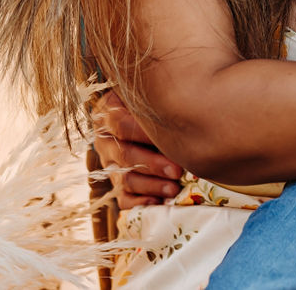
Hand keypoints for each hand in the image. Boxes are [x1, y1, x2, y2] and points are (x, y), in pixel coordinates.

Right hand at [91, 90, 182, 207]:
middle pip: (124, 155)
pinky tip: (158, 202)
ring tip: (173, 189)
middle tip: (177, 171)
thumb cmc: (158, 101)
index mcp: (109, 111)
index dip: (145, 134)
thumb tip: (191, 107)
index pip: (121, 124)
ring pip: (125, 179)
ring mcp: (109, 163)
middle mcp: (105, 139)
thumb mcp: (154, 94)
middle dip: (153, 164)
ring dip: (151, 185)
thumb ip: (163, 99)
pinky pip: (123, 198)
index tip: (172, 140)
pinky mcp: (117, 183)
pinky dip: (140, 202)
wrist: (148, 116)